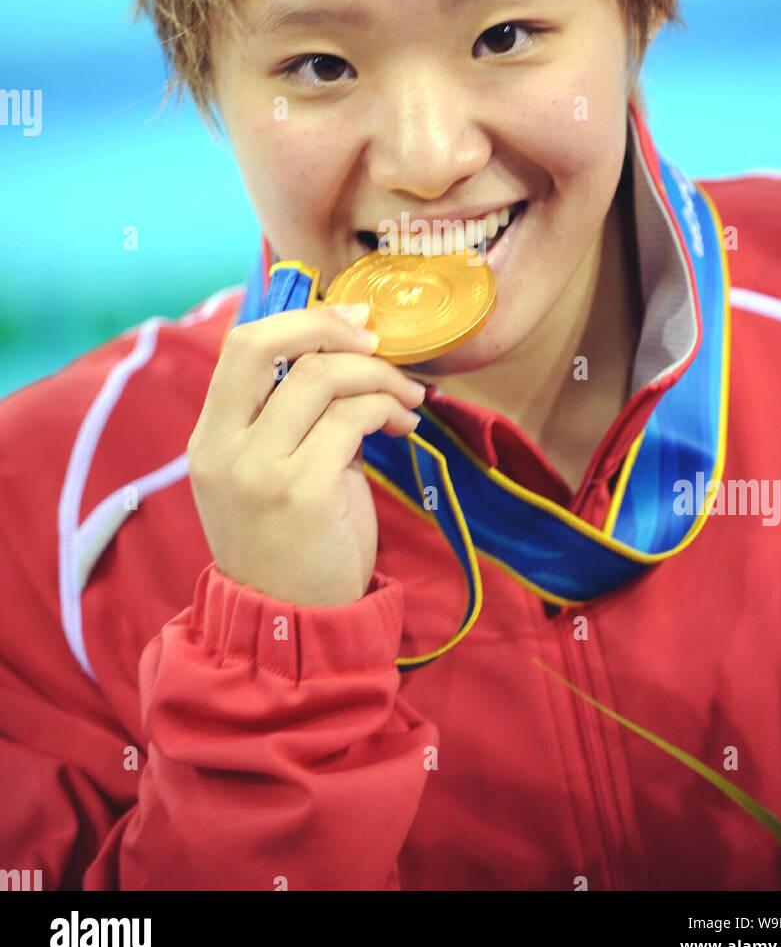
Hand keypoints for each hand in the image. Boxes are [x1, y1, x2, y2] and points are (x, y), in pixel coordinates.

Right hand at [187, 304, 424, 605]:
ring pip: (321, 378)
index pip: (240, 346)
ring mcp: (258, 469)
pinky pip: (352, 418)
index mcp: (209, 439)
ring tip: (406, 398)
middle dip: (330, 328)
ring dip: (378, 376)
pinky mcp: (302, 491)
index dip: (300, 319)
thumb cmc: (291, 546)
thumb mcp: (272, 475)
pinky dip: (386, 409)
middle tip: (377, 343)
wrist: (290, 627)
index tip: (351, 320)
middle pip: (266, 345)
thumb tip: (348, 357)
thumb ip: (293, 419)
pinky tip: (403, 425)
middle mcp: (223, 448)